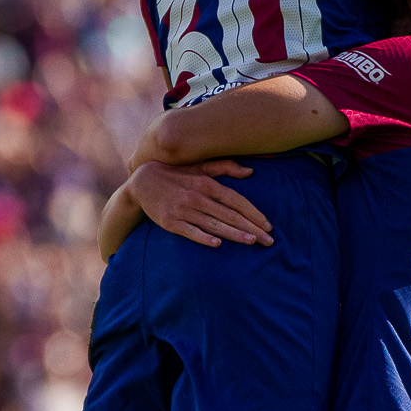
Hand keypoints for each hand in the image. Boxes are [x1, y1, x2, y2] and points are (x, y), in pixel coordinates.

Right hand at [127, 160, 271, 246]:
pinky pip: (189, 231)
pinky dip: (203, 237)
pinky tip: (217, 244)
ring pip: (214, 224)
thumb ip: (225, 167)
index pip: (236, 200)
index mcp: (206, 183)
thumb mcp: (198, 166)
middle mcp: (196, 196)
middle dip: (251, 228)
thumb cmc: (175, 174)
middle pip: (229, 214)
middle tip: (269, 241)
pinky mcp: (169, 222)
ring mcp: (182, 210)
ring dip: (234, 234)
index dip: (254, 213)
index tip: (268, 225)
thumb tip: (250, 172)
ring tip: (252, 242)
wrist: (141, 182)